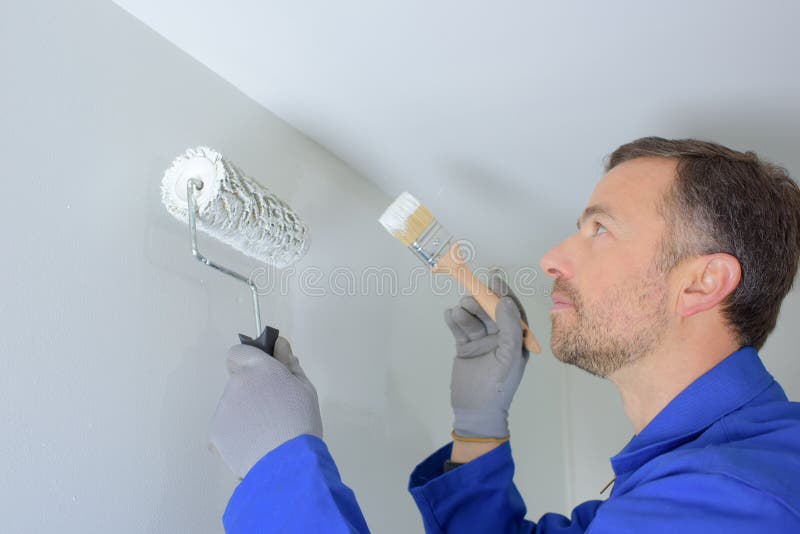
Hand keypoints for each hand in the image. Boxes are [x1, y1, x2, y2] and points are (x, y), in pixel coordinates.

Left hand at [209, 337, 322, 478]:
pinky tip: (252, 448)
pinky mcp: (213, 433)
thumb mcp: (305, 389)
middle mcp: (236, 383)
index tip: (260, 376)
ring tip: (265, 436)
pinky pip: (223, 431)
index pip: (238, 352)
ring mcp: (222, 408)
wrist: (287, 463)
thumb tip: (279, 345)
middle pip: (238, 383)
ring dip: (244, 416)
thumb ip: (288, 364)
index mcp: (259, 368)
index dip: (247, 362)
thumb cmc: (301, 423)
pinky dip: (234, 438)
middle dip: (250, 394)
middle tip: (271, 413)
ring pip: (231, 408)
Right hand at [445, 274, 528, 440]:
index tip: (494, 278)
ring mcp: (482, 341)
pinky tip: (450, 315)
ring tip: (458, 312)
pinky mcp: (465, 346)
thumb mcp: (508, 357)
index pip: (512, 311)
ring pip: (473, 317)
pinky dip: (455, 320)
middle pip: (490, 310)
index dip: (504, 293)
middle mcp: (500, 337)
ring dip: (466, 312)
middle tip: (470, 298)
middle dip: (480, 302)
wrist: (475, 412)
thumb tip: (505, 301)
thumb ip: (509, 328)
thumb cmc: (497, 387)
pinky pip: (460, 327)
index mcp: (516, 340)